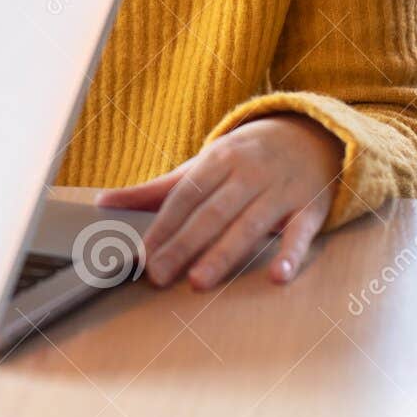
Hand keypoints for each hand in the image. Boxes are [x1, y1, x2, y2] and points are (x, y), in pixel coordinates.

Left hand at [95, 112, 344, 290]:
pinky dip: (290, 254)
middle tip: (159, 275)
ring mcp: (281, 191)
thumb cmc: (245, 158)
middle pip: (212, 212)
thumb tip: (104, 202)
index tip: (142, 254)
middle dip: (184, 245)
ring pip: (249, 225)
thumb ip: (157, 189)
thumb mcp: (203, 164)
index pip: (185, 196)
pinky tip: (277, 276)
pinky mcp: (310, 208)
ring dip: (224, 254)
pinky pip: (300, 233)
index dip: (163, 225)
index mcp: (218, 159)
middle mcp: (249, 173)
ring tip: (199, 281)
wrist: (312, 135)